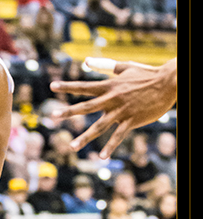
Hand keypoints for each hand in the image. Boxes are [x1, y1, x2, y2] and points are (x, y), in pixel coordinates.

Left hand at [50, 57, 176, 157]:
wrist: (167, 83)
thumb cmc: (146, 73)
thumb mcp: (124, 67)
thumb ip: (104, 65)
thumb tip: (86, 61)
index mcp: (109, 86)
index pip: (84, 86)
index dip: (67, 86)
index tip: (52, 86)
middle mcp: (112, 99)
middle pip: (86, 107)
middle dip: (68, 112)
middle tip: (53, 116)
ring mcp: (121, 111)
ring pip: (99, 126)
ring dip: (85, 137)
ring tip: (72, 147)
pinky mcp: (132, 120)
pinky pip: (118, 136)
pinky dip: (110, 147)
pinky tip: (102, 157)